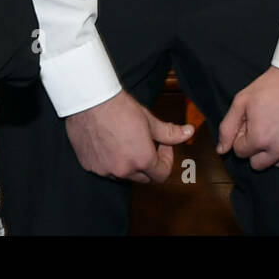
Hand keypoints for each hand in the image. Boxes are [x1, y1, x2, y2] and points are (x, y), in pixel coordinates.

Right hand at [64, 90, 194, 183]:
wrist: (89, 100)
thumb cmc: (119, 107)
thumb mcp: (149, 119)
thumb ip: (170, 132)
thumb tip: (189, 132)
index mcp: (142, 160)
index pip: (162, 175)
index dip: (166, 160)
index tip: (162, 145)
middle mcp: (123, 170)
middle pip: (143, 177)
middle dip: (148, 163)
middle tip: (146, 143)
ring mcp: (105, 170)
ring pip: (123, 174)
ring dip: (129, 163)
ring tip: (126, 140)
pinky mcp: (90, 166)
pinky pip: (105, 169)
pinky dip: (110, 160)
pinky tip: (109, 142)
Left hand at [216, 66, 278, 170]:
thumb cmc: (271, 85)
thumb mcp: (242, 101)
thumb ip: (228, 128)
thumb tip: (221, 150)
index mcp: (261, 139)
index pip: (241, 153)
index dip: (242, 137)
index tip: (250, 123)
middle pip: (258, 164)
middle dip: (256, 149)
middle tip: (262, 127)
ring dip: (275, 149)